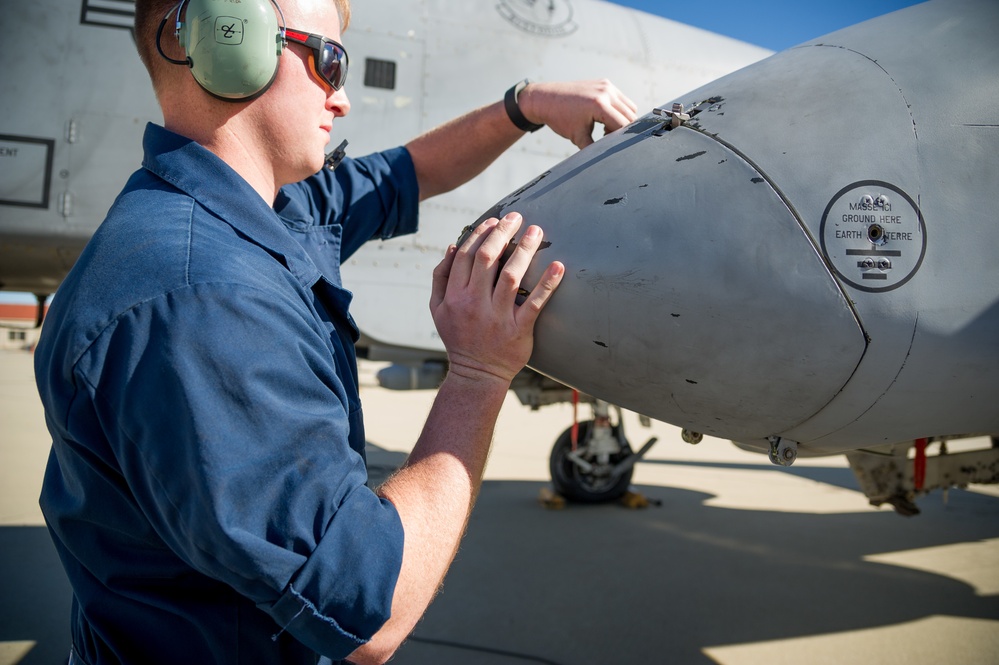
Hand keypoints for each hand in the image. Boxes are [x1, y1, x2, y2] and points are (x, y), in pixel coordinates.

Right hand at [430, 213, 564, 383]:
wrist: (476, 374)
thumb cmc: (459, 337)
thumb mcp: (439, 309)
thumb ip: (441, 277)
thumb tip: (451, 246)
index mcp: (454, 296)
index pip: (466, 256)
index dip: (480, 234)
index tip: (493, 220)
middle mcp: (474, 304)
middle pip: (487, 259)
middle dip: (502, 233)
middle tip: (516, 218)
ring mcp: (497, 317)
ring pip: (511, 275)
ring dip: (524, 250)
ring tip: (536, 231)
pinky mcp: (518, 330)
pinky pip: (534, 303)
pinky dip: (547, 284)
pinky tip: (558, 266)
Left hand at [518, 79, 638, 148]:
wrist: (546, 99)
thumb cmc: (560, 119)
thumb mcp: (578, 137)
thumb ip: (594, 148)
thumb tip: (608, 160)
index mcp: (599, 105)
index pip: (623, 125)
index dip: (621, 138)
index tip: (611, 145)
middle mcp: (606, 92)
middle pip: (630, 116)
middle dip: (623, 130)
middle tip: (605, 137)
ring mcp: (606, 85)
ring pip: (629, 107)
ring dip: (623, 120)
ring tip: (605, 128)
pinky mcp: (605, 83)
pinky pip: (621, 99)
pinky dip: (618, 110)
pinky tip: (604, 118)